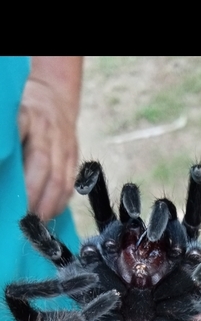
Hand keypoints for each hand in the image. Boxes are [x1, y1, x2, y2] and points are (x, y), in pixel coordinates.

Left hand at [18, 58, 81, 220]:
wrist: (53, 97)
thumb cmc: (23, 112)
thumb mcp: (10, 119)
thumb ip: (8, 144)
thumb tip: (3, 169)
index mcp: (26, 116)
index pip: (21, 140)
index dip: (20, 169)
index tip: (9, 192)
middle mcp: (47, 130)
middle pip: (42, 165)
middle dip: (32, 194)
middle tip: (21, 217)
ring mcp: (64, 143)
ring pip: (60, 178)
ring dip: (48, 205)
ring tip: (36, 223)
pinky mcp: (74, 156)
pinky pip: (70, 182)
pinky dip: (60, 202)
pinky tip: (50, 214)